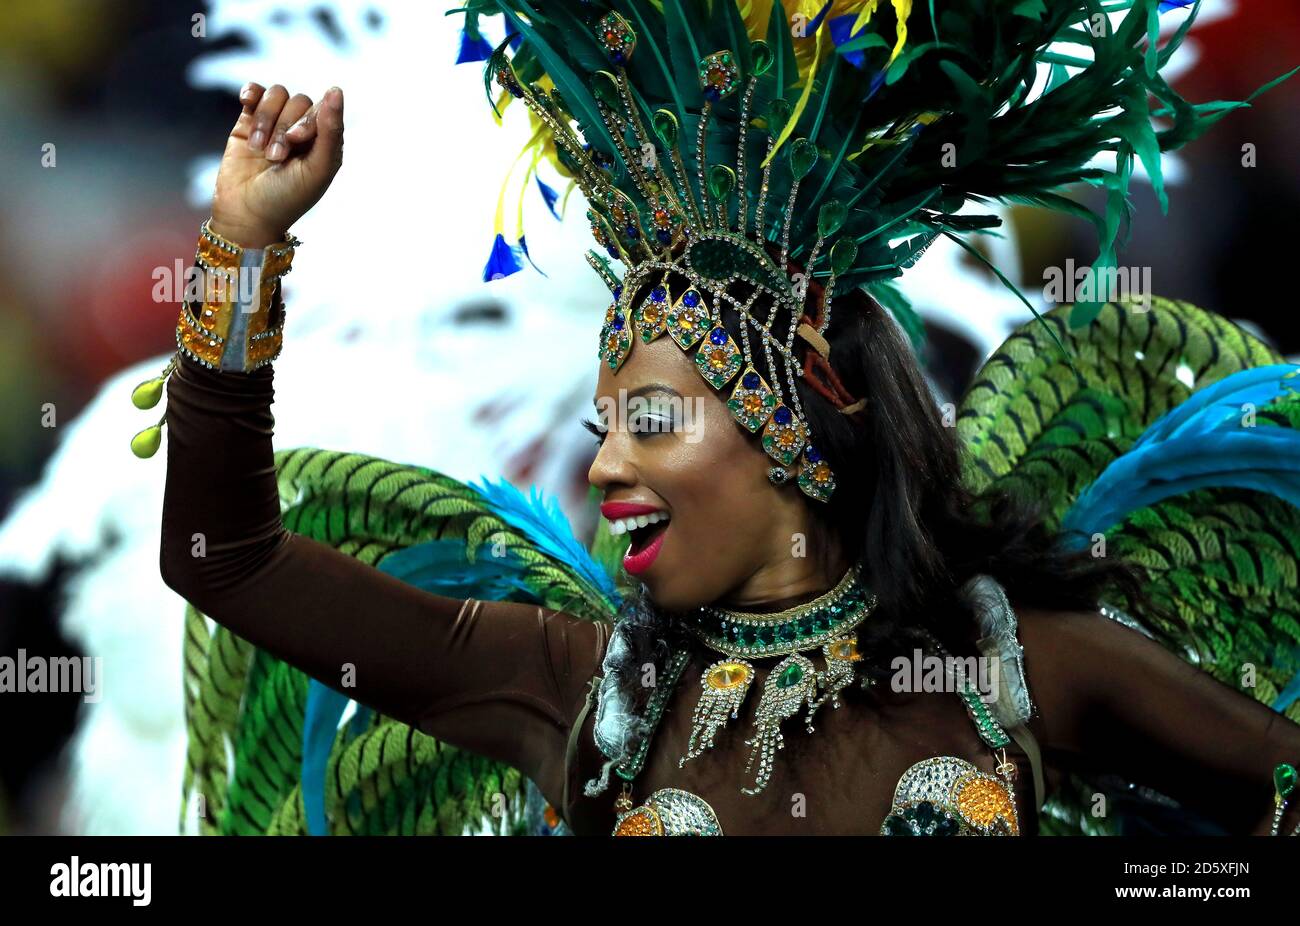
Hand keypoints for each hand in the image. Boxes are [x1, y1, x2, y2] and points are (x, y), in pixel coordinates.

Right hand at [208, 83, 344, 248]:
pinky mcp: (249, 122)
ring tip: (258, 150)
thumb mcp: (317, 170)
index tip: (295, 140)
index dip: (307, 121)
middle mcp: (302, 131)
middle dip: (283, 127)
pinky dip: (251, 93)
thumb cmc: (287, 199)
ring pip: (276, 95)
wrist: (246, 215)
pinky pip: (255, 92)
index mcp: (325, 143)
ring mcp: (275, 125)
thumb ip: (330, 132)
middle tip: (275, 158)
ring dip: (265, 120)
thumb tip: (336, 90)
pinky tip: (245, 101)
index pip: (323, 110)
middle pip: (298, 102)